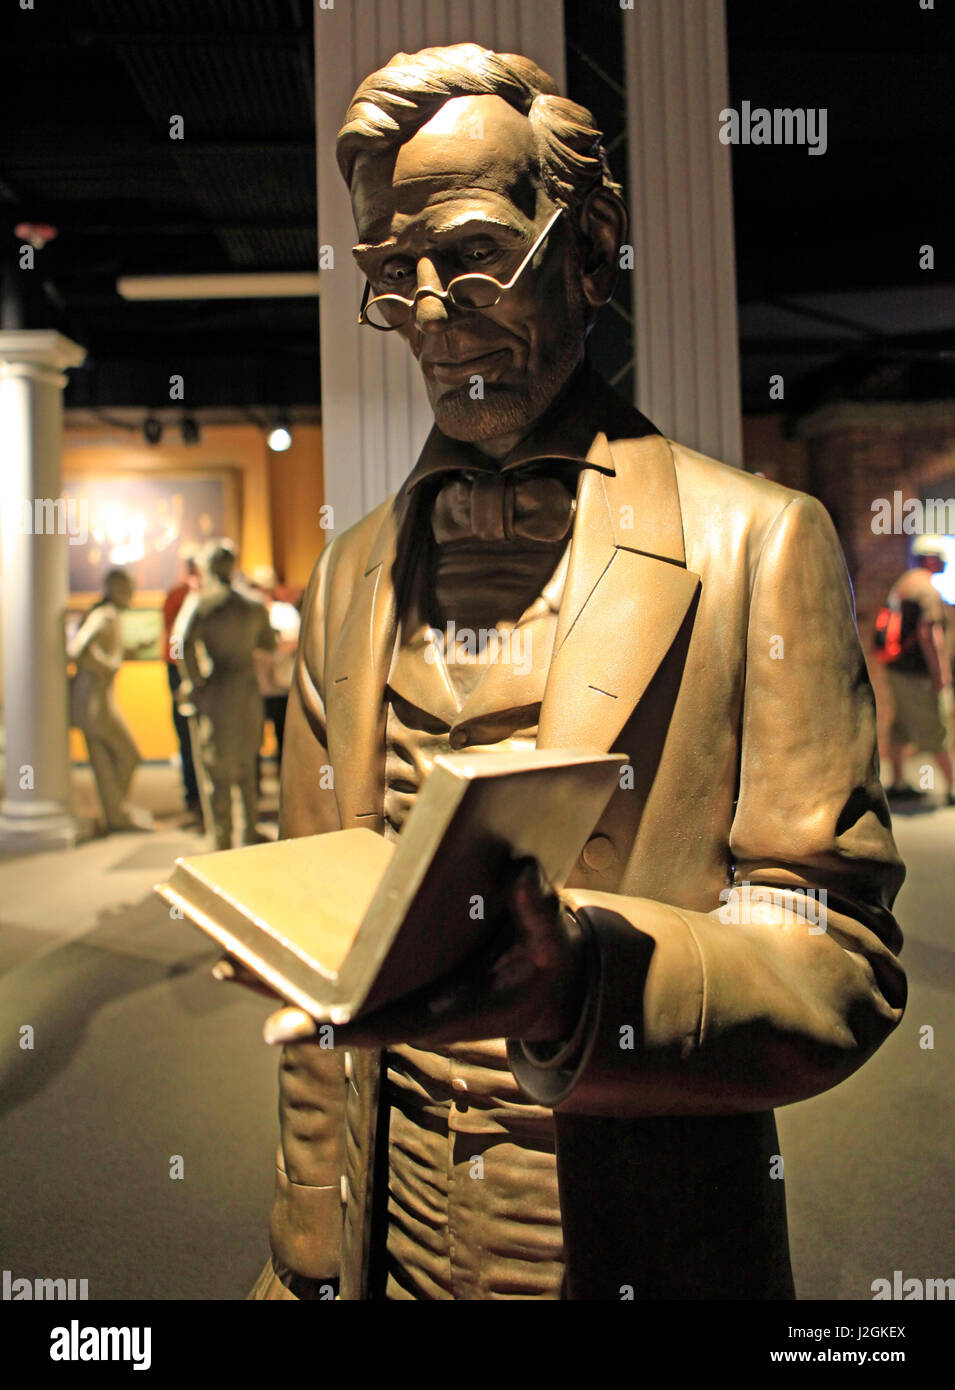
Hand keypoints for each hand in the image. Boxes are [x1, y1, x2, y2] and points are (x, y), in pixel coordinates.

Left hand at [218, 858, 591, 1051]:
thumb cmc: (542, 970)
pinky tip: (273, 925)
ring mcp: (397, 990)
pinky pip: (345, 961)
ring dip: (281, 972)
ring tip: (226, 951)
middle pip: (335, 1006)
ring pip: (330, 987)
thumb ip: (538, 915)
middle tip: (226, 964)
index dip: (330, 1028)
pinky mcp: (395, 968)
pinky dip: (309, 949)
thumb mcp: (552, 948)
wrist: (545, 988)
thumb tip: (517, 869)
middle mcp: (408, 1005)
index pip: (380, 1025)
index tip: (278, 1031)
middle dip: (281, 990)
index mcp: (442, 1012)